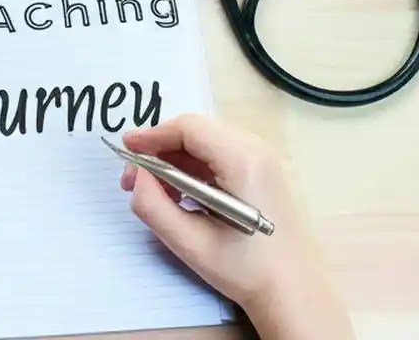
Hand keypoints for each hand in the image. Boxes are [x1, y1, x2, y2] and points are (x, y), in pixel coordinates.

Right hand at [119, 115, 352, 339]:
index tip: (126, 150)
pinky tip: (179, 194)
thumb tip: (138, 175)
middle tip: (134, 179)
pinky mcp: (261, 172)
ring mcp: (262, 160)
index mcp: (243, 162)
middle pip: (196, 131)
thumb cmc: (244, 270)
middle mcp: (256, 151)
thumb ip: (153, 206)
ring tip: (153, 190)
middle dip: (160, 148)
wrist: (292, 291)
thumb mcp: (190, 243)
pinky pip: (218, 155)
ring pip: (205, 141)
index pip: (189, 128)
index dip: (152, 134)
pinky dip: (192, 167)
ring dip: (174, 159)